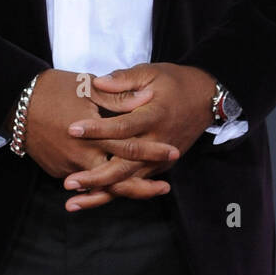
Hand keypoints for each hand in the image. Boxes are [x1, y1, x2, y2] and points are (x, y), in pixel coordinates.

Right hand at [22, 69, 179, 208]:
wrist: (14, 102)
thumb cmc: (52, 88)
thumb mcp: (86, 87)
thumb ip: (115, 97)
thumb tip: (143, 100)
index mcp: (91, 133)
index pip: (128, 146)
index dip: (152, 151)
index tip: (173, 152)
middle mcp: (80, 156)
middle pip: (117, 179)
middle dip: (143, 186)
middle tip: (165, 188)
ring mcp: (67, 167)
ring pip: (101, 185)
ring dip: (123, 189)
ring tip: (147, 190)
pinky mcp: (57, 171)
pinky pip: (84, 181)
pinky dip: (101, 186)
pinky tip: (116, 184)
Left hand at [61, 63, 216, 209]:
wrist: (205, 99)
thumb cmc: (174, 83)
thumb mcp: (150, 73)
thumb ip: (124, 80)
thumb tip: (98, 82)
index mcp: (154, 116)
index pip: (123, 127)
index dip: (97, 129)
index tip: (72, 129)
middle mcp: (157, 142)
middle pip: (124, 165)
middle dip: (96, 176)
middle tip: (69, 182)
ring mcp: (160, 159)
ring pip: (129, 181)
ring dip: (102, 192)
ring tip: (74, 202)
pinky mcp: (159, 167)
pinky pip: (135, 183)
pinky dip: (115, 193)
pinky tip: (92, 199)